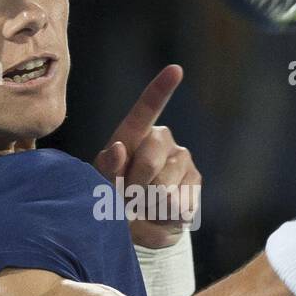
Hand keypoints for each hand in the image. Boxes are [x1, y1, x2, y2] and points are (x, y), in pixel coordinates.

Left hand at [93, 64, 201, 248]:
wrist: (137, 225)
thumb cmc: (113, 198)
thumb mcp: (100, 184)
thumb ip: (105, 168)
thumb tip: (119, 148)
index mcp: (134, 134)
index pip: (147, 110)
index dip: (160, 90)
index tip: (175, 70)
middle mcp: (162, 140)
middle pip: (148, 162)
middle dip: (133, 187)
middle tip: (127, 197)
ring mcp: (182, 159)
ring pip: (164, 188)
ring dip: (147, 205)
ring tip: (143, 204)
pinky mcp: (196, 181)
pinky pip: (179, 203)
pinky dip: (163, 216)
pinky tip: (160, 212)